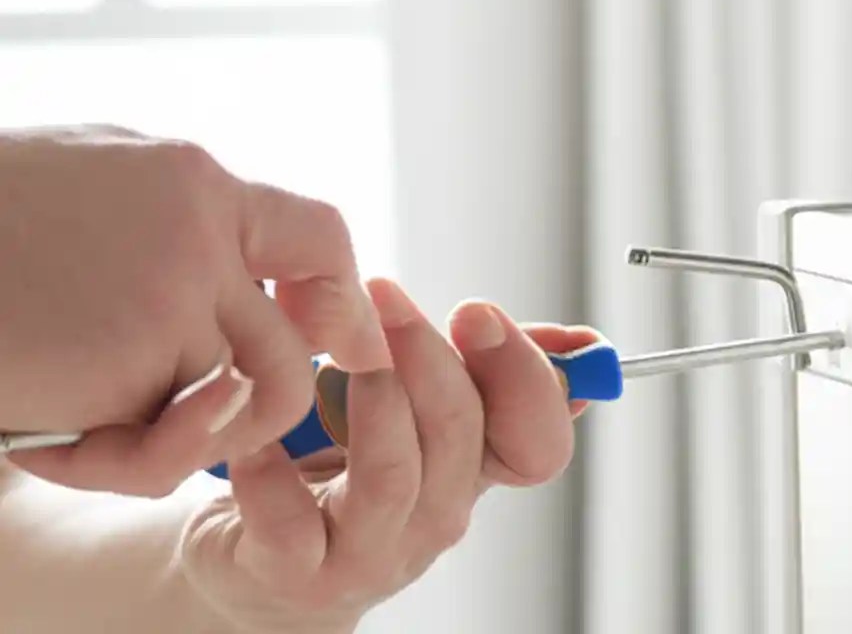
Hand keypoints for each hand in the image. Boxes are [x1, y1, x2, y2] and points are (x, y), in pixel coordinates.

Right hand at [0, 125, 391, 495]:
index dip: (337, 301)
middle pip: (289, 349)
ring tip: (91, 430)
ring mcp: (175, 293)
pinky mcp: (137, 357)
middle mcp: (202, 231)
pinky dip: (102, 461)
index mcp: (193, 182)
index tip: (344, 348)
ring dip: (172, 442)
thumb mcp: (86, 183)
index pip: (315, 235)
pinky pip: (161, 449)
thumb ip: (170, 225)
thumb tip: (241, 295)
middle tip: (200, 429)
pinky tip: (42, 435)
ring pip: (236, 407)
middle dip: (262, 409)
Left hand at [178, 281, 588, 633]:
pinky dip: (273, 471)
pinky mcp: (300, 571)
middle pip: (463, 437)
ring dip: (371, 401)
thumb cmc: (338, 466)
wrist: (260, 561)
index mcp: (473, 470)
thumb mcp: (416, 408)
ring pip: (393, 474)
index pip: (539, 443)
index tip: (478, 313)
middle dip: (430, 357)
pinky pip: (292, 521)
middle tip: (385, 295)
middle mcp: (436, 515)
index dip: (525, 380)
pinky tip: (257, 434)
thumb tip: (579, 342)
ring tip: (338, 349)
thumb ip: (487, 367)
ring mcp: (372, 551)